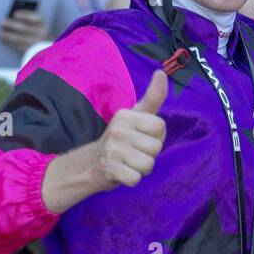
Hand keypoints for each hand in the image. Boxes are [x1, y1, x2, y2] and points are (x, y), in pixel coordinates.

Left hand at [0, 9, 49, 54]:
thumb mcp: (35, 24)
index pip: (35, 18)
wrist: (44, 48)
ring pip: (19, 38)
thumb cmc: (36, 32)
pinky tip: (2, 39)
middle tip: (1, 22)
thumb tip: (11, 15)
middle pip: (25, 28)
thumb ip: (26, 19)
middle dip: (12, 24)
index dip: (25, 15)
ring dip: (7, 35)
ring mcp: (35, 43)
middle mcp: (40, 34)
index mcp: (42, 24)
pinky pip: (18, 46)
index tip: (15, 14)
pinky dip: (9, 42)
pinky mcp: (30, 51)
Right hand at [86, 70, 167, 190]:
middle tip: (133, 152)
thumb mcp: (136, 115)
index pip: (160, 126)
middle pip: (156, 147)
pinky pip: (136, 179)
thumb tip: (161, 73)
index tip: (141, 136)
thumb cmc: (122, 138)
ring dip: (141, 168)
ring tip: (128, 162)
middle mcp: (118, 129)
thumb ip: (153, 97)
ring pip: (148, 165)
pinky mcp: (109, 169)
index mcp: (126, 115)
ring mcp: (112, 149)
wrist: (91, 163)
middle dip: (148, 154)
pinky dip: (132, 179)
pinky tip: (122, 172)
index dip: (155, 136)